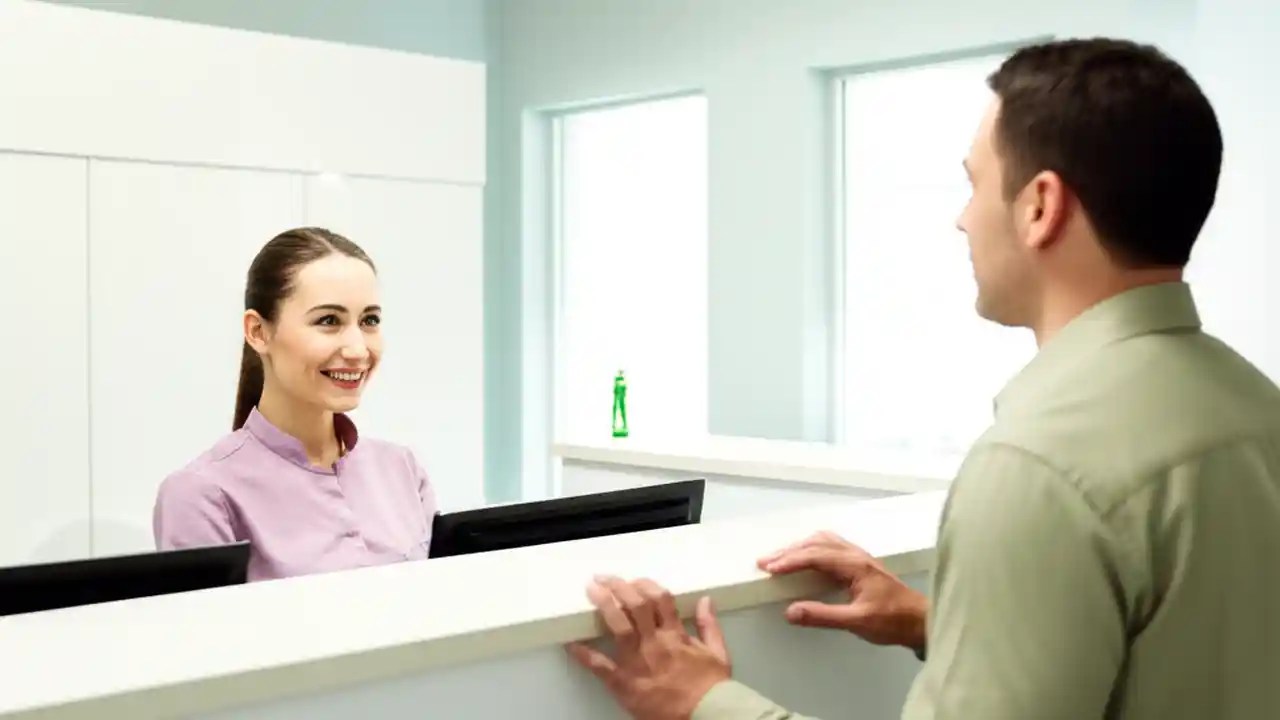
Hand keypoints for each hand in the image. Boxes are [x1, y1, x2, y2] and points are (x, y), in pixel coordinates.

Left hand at [567, 576, 731, 719]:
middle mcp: (654, 642)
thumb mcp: (718, 654)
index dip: (644, 584)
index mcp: (675, 635)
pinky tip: (571, 642)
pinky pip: (600, 665)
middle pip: (634, 604)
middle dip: (617, 586)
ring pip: (617, 624)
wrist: (705, 716)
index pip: (658, 598)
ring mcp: (637, 661)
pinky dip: (583, 653)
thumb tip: (705, 600)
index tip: (633, 580)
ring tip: (590, 590)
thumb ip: (709, 625)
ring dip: (603, 604)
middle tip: (603, 578)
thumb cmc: (711, 689)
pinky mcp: (623, 682)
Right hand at [759, 531, 927, 651]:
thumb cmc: (891, 621)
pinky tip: (806, 558)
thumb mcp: (856, 622)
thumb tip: (790, 611)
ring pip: (824, 541)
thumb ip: (823, 616)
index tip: (769, 569)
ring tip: (780, 558)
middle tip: (765, 563)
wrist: (920, 621)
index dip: (790, 561)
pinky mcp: (861, 563)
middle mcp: (855, 554)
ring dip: (800, 547)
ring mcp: (859, 557)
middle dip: (789, 551)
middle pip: (816, 543)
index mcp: (854, 565)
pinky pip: (830, 546)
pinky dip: (811, 548)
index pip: (815, 555)